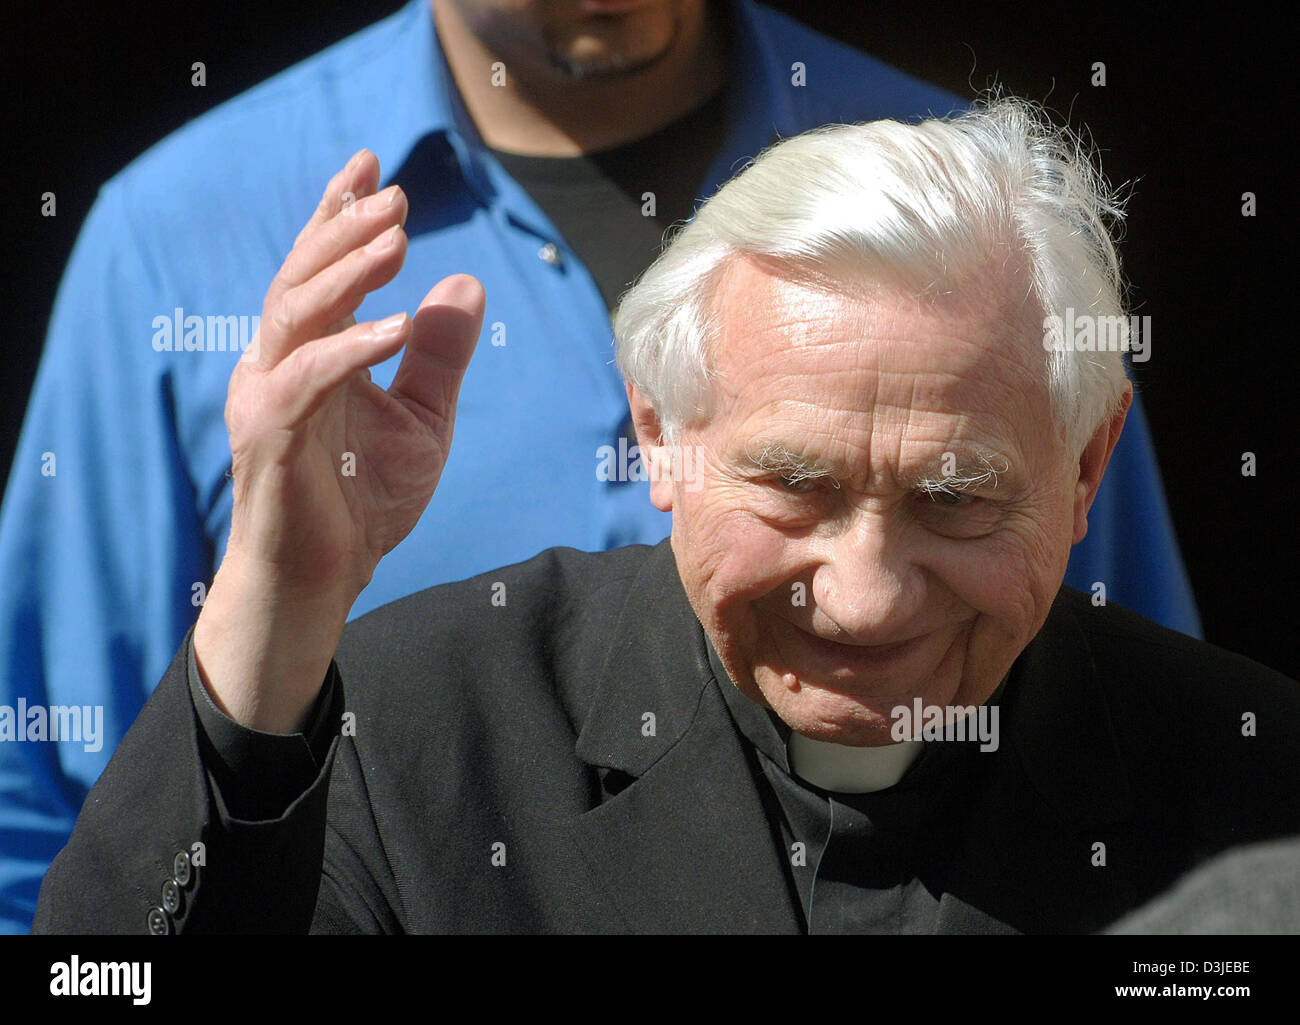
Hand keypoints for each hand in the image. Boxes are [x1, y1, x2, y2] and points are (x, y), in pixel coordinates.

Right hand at [194, 150, 484, 731]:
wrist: (326, 578)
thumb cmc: (365, 500)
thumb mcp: (423, 418)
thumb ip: (439, 355)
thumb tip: (467, 282)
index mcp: (310, 353)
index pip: (321, 270)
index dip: (340, 214)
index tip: (374, 165)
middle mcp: (280, 363)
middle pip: (303, 276)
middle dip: (346, 229)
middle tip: (395, 194)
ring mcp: (268, 397)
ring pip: (296, 312)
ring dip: (346, 271)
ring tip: (397, 236)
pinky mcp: (269, 437)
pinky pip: (309, 380)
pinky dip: (351, 349)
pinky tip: (396, 326)